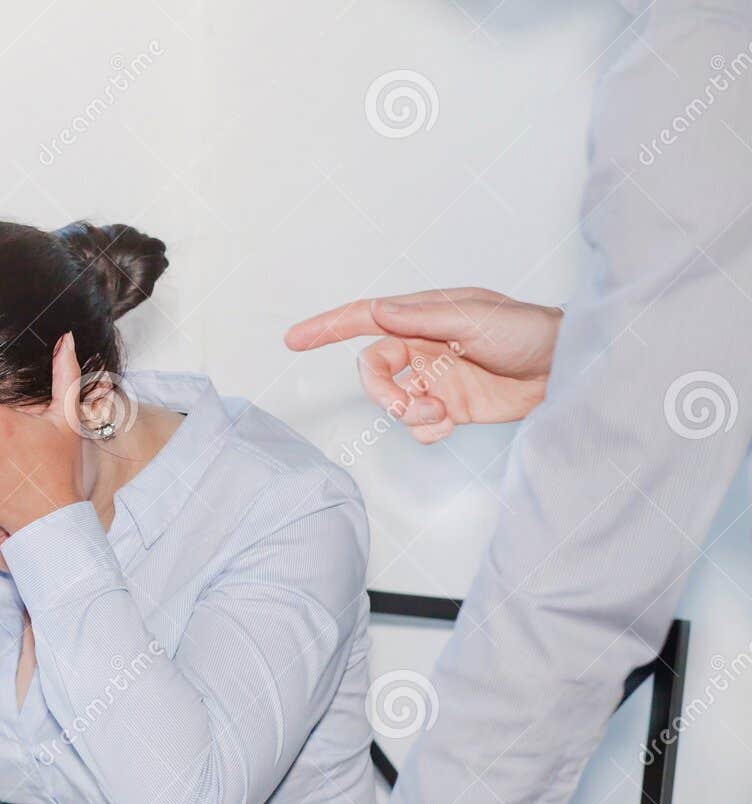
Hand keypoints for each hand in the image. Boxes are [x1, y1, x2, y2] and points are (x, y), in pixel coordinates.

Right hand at [285, 288, 562, 444]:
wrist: (570, 368)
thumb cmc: (530, 331)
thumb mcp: (475, 317)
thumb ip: (423, 318)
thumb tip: (379, 311)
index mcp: (424, 317)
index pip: (365, 318)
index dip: (327, 327)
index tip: (295, 339)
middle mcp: (424, 347)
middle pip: (374, 370)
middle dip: (380, 392)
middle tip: (404, 406)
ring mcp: (436, 379)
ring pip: (392, 402)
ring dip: (407, 414)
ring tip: (438, 415)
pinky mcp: (451, 408)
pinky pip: (417, 425)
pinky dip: (425, 430)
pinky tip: (449, 424)